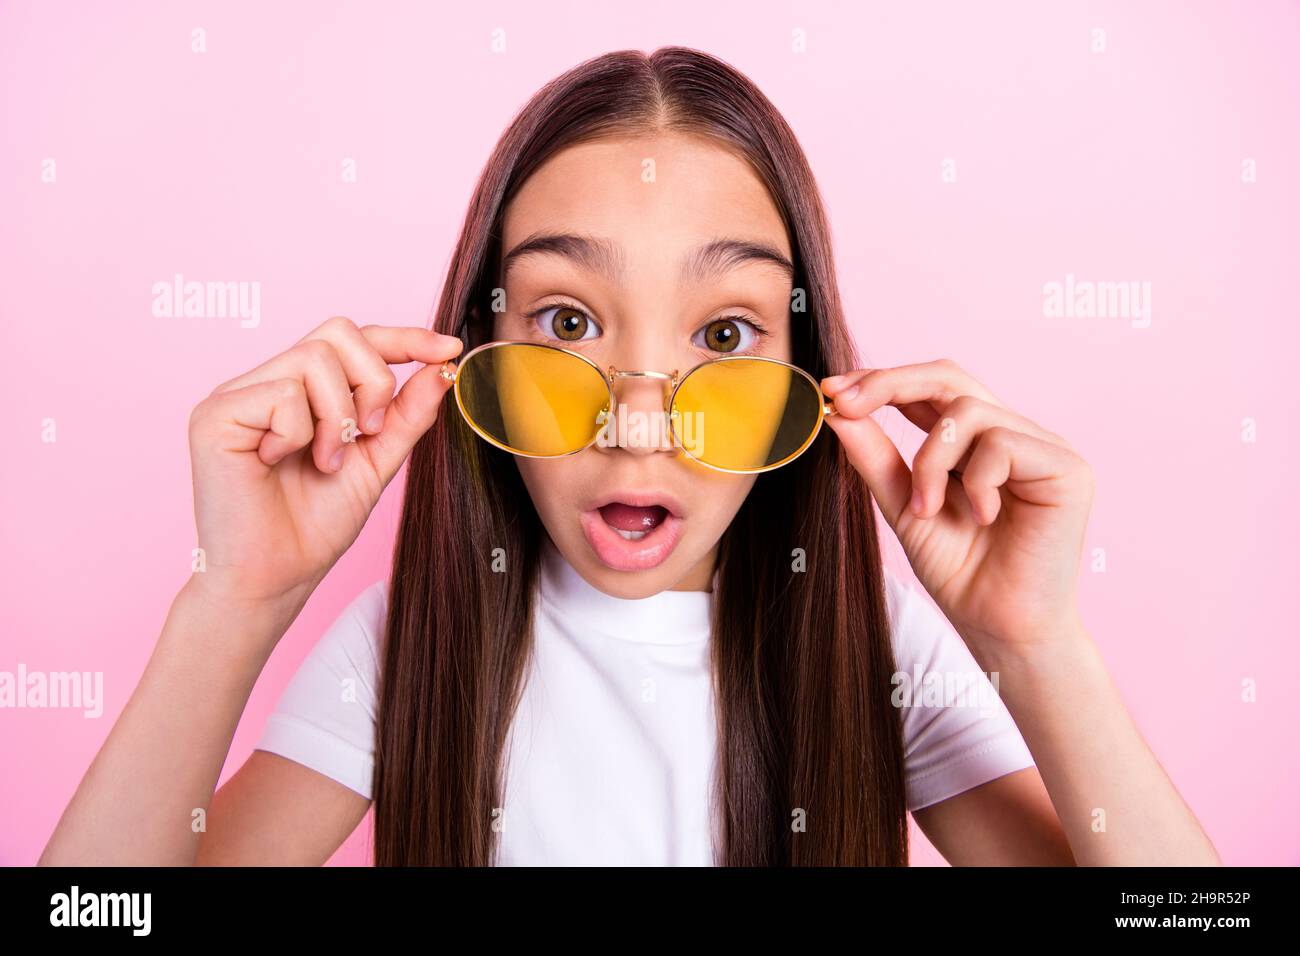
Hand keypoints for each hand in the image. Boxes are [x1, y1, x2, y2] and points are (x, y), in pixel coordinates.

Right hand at [186, 316, 462, 615]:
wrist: (277, 577)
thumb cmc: (316, 525)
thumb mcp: (378, 460)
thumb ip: (406, 413)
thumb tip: (443, 366)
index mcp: (300, 389)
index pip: (353, 339)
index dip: (403, 337)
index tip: (448, 349)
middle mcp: (265, 381)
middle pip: (337, 333)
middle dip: (372, 381)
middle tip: (367, 434)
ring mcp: (236, 394)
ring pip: (314, 358)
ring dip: (337, 418)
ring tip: (324, 461)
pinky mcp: (214, 414)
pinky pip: (282, 393)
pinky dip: (299, 433)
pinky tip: (280, 462)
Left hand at [822, 359, 1093, 655]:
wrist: (1001, 628)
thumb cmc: (961, 572)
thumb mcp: (903, 506)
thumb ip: (876, 458)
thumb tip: (838, 410)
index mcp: (975, 441)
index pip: (929, 388)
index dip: (882, 381)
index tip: (832, 391)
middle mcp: (1012, 434)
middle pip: (950, 376)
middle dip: (890, 384)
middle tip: (846, 404)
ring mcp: (1043, 447)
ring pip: (968, 410)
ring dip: (931, 460)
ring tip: (926, 510)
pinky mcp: (1068, 468)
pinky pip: (1002, 443)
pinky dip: (975, 482)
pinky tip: (983, 519)